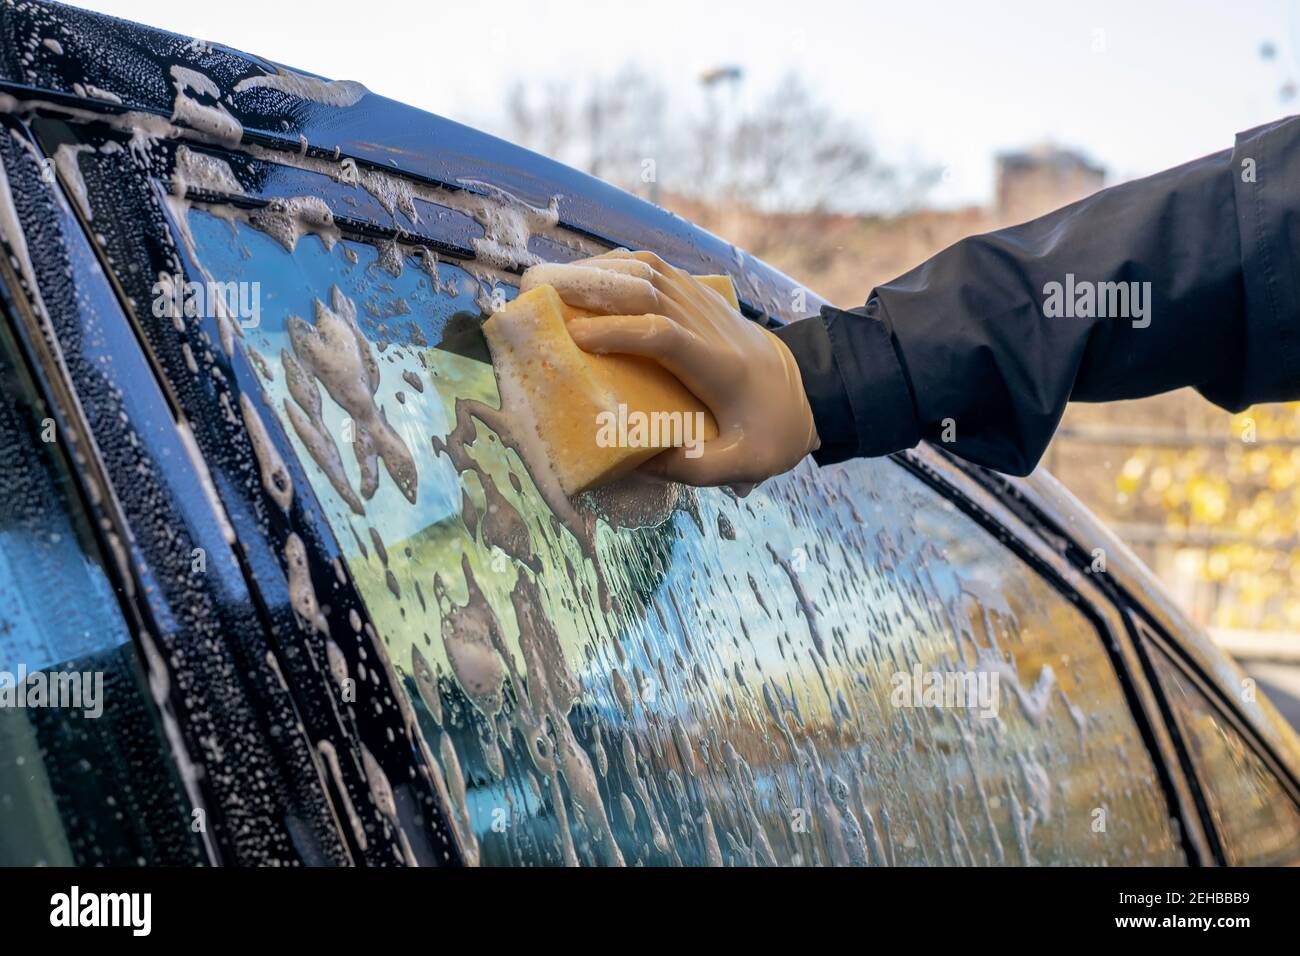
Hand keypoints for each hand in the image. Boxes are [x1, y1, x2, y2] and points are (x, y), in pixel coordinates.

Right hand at [520, 250, 819, 485]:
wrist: (812, 391)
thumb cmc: (772, 432)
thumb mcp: (743, 465)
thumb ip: (694, 470)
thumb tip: (638, 462)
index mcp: (720, 367)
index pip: (665, 336)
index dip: (620, 332)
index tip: (577, 339)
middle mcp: (710, 327)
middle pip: (650, 289)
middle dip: (593, 286)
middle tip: (541, 290)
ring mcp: (707, 306)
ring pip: (650, 271)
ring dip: (600, 270)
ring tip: (553, 279)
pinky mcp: (702, 299)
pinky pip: (657, 269)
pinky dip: (619, 266)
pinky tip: (587, 276)